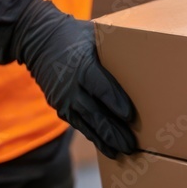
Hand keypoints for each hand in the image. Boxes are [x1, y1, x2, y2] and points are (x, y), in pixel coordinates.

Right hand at [16, 3, 136, 158]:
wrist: (38, 40)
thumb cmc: (75, 35)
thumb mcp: (94, 35)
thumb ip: (115, 48)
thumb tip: (148, 55)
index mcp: (82, 65)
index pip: (100, 86)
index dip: (115, 101)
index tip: (130, 116)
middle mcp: (71, 86)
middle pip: (95, 111)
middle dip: (114, 130)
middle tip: (133, 145)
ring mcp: (64, 99)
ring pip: (88, 123)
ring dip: (107, 139)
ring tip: (125, 152)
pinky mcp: (62, 108)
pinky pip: (81, 126)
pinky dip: (96, 138)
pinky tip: (110, 150)